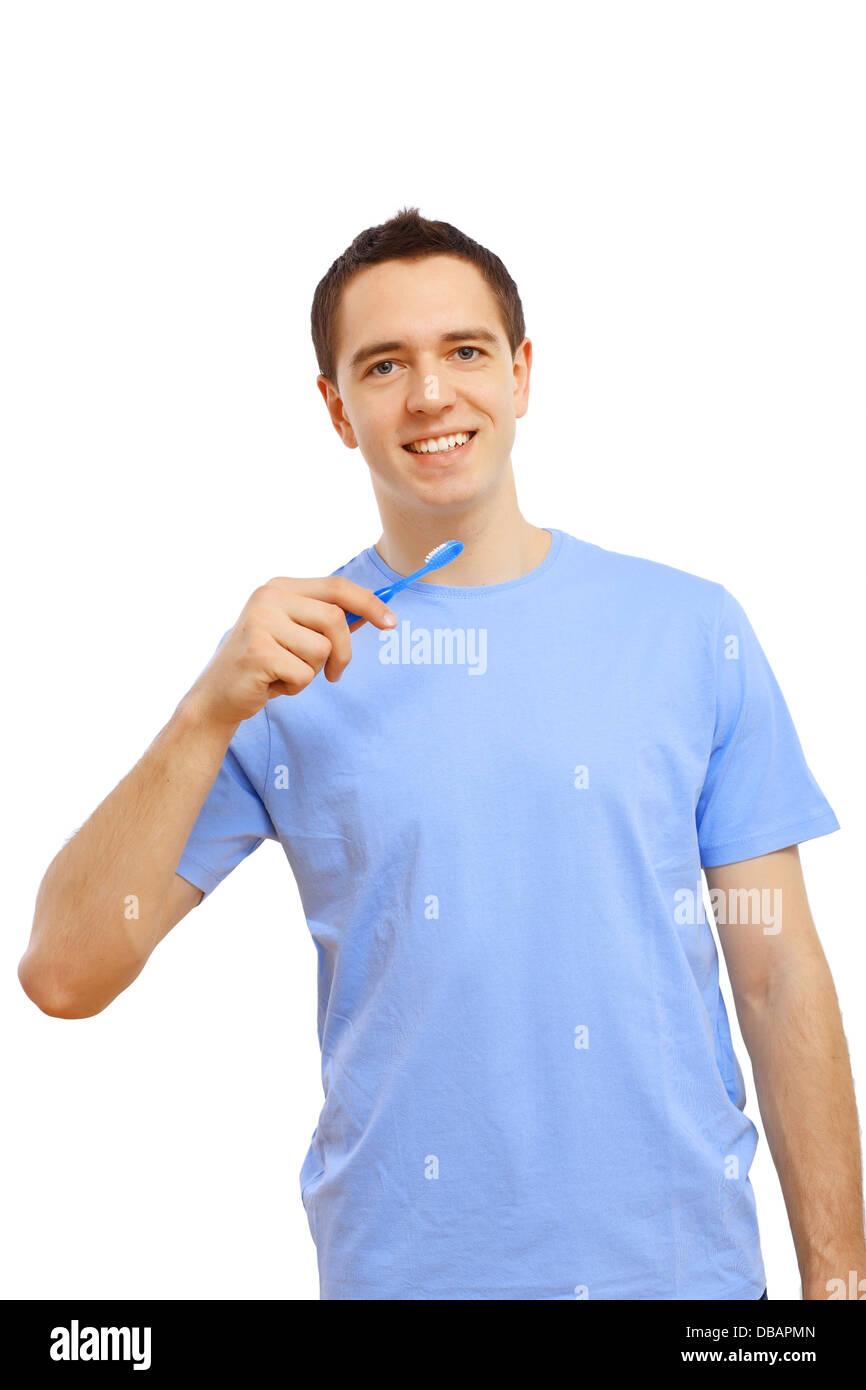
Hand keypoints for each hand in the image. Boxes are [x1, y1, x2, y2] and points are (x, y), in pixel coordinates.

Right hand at [185, 575, 396, 727]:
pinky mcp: (259, 652)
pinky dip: (295, 687)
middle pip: (335, 618)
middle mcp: (268, 598)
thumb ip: (327, 621)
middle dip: (344, 653)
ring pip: (322, 649)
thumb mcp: (295, 635)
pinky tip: (273, 684)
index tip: (391, 623)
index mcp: (279, 588)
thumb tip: (372, 613)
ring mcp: (261, 622)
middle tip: (335, 674)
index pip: (337, 587)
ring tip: (286, 674)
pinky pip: (304, 673)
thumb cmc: (262, 665)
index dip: (369, 604)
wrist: (217, 696)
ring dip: (312, 672)